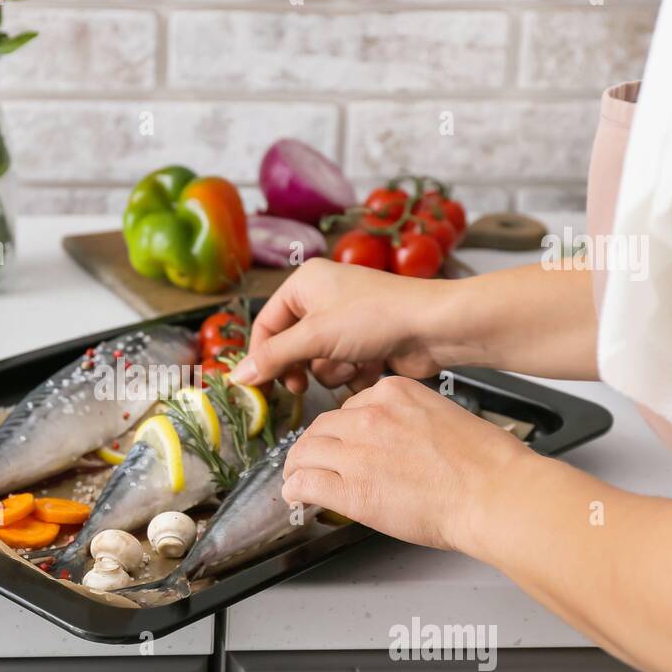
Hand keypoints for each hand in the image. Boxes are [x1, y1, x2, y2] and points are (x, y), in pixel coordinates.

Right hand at [228, 257, 456, 393]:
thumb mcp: (315, 337)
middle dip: (301, 367)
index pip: (266, 325)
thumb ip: (273, 357)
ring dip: (332, 371)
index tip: (259, 387)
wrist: (434, 327)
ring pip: (317, 361)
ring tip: (353, 363)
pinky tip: (372, 366)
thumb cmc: (375, 317)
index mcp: (305, 283)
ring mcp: (345, 321)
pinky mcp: (366, 342)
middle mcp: (322, 298)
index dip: (261, 357)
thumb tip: (237, 376)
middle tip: (300, 387)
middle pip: (290, 346)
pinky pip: (342, 367)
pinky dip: (354, 373)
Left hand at [282, 376, 531, 550]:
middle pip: (321, 427)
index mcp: (393, 394)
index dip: (342, 430)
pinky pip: (305, 482)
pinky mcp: (350, 488)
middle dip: (315, 446)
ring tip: (297, 478)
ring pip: (305, 452)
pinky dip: (296, 489)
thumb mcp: (441, 418)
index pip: (349, 406)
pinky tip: (297, 494)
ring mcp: (356, 451)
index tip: (342, 442)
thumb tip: (391, 442)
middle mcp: (369, 416)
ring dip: (298, 466)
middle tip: (312, 461)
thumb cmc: (484, 464)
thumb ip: (407, 422)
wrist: (493, 493)